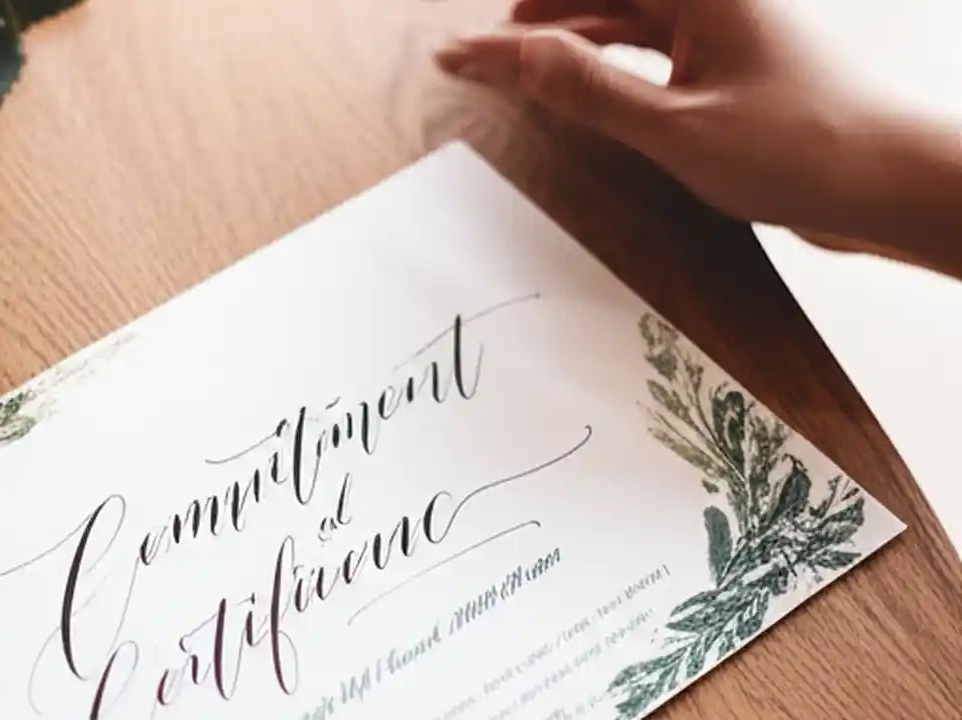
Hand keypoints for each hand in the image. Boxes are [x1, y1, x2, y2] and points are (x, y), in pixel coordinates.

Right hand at [434, 0, 961, 276]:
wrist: (889, 186)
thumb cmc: (801, 149)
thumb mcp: (677, 127)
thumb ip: (591, 90)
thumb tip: (517, 54)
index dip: (519, 17)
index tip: (461, 49)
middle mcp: (709, 0)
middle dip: (532, 22)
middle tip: (473, 58)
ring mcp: (719, 31)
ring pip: (621, 22)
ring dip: (565, 43)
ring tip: (508, 70)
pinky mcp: (727, 66)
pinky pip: (648, 52)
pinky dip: (605, 66)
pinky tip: (573, 85)